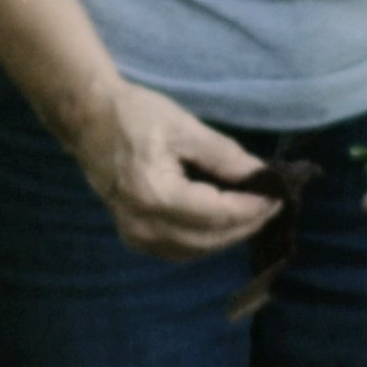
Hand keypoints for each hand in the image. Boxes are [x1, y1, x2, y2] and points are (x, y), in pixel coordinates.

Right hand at [68, 78, 279, 260]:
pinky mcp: (133, 237)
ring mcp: (135, 236)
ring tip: (254, 211)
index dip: (253, 208)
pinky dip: (206, 239)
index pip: (218, 214)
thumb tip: (261, 176)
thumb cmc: (134, 115)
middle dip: (246, 224)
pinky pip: (179, 250)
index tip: (279, 195)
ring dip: (228, 235)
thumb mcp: (185, 127)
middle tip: (273, 204)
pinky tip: (224, 220)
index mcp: (155, 195)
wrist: (88, 120)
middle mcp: (143, 224)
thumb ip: (224, 156)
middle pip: (209, 239)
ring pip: (196, 250)